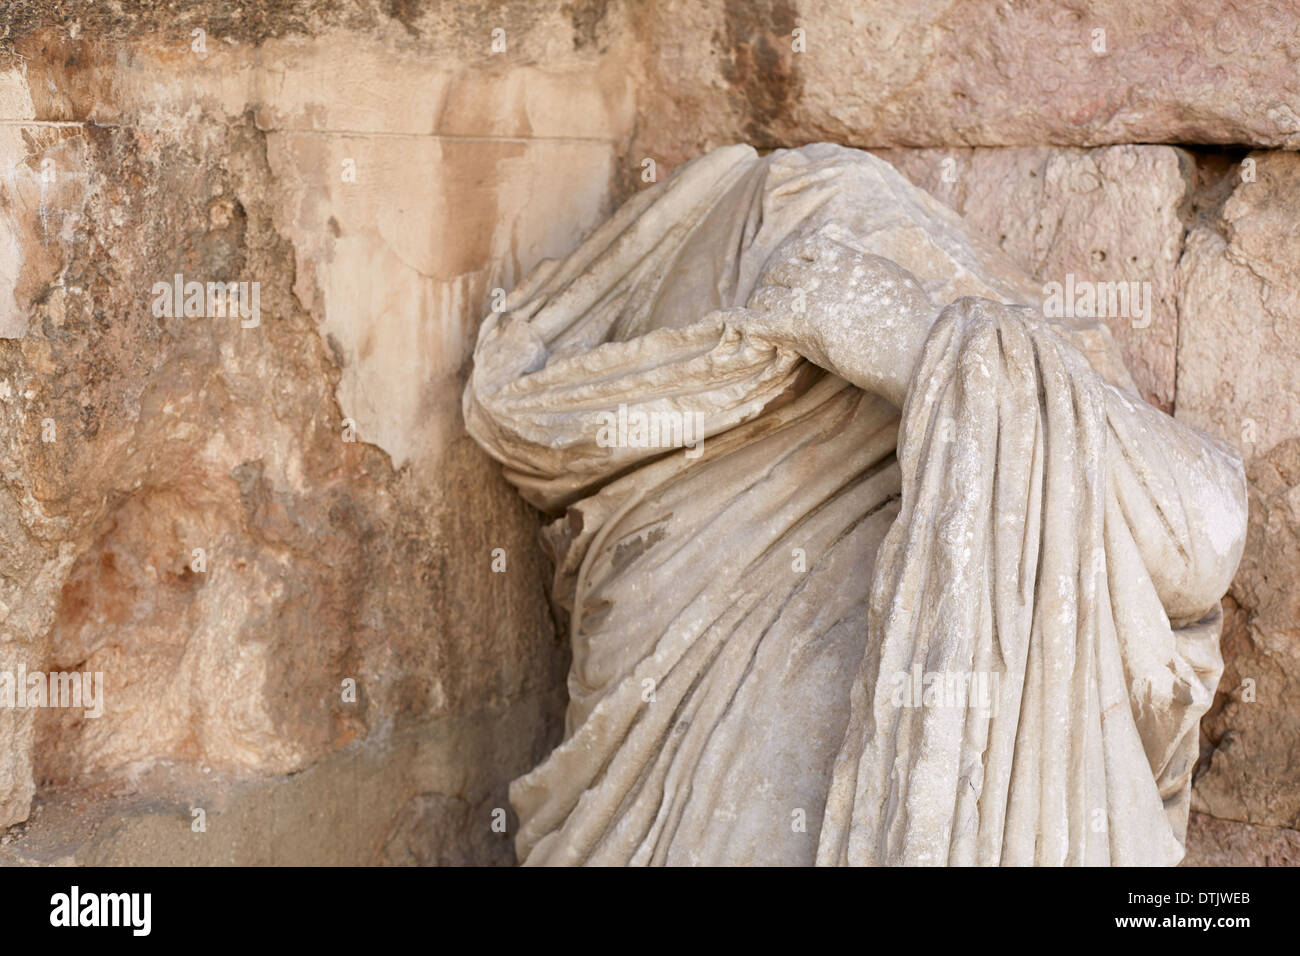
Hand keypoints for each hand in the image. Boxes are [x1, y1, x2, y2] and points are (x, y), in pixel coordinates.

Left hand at [741, 229, 937, 407]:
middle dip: (775, 283)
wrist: (914, 343)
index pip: (810, 246)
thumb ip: (872, 271)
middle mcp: (822, 273)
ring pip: (766, 294)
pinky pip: (756, 322)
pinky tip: (740, 328)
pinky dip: (745, 324)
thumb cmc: (916, 319)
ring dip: (761, 306)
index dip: (797, 258)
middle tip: (770, 297)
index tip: (793, 269)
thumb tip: (868, 270)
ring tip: (759, 317)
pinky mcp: (798, 325)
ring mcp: (808, 297)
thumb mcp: (894, 279)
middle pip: (781, 269)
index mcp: (847, 259)